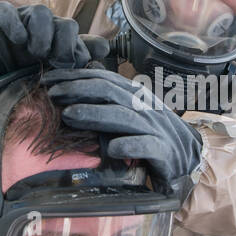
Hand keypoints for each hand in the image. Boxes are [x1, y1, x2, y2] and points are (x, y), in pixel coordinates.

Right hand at [0, 2, 108, 76]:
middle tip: (58, 62)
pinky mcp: (1, 16)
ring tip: (37, 53)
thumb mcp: (53, 67)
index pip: (82, 39)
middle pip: (66, 24)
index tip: (75, 68)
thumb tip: (104, 48)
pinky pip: (8, 12)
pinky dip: (15, 25)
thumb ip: (78, 56)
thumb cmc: (27, 67)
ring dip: (43, 35)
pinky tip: (19, 40)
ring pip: (41, 13)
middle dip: (66, 45)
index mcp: (62, 36)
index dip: (81, 52)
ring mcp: (24, 17)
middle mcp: (47, 24)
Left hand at [41, 68, 202, 200]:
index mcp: (134, 96)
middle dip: (79, 90)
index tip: (49, 80)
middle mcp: (143, 108)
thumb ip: (107, 101)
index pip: (102, 79)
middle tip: (52, 94)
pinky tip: (110, 148)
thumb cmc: (151, 135)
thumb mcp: (128, 114)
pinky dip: (128, 146)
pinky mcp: (162, 152)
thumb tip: (77, 86)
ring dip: (95, 114)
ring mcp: (153, 128)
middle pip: (110, 92)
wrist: (186, 157)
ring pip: (123, 116)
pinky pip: (145, 146)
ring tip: (69, 115)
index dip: (75, 77)